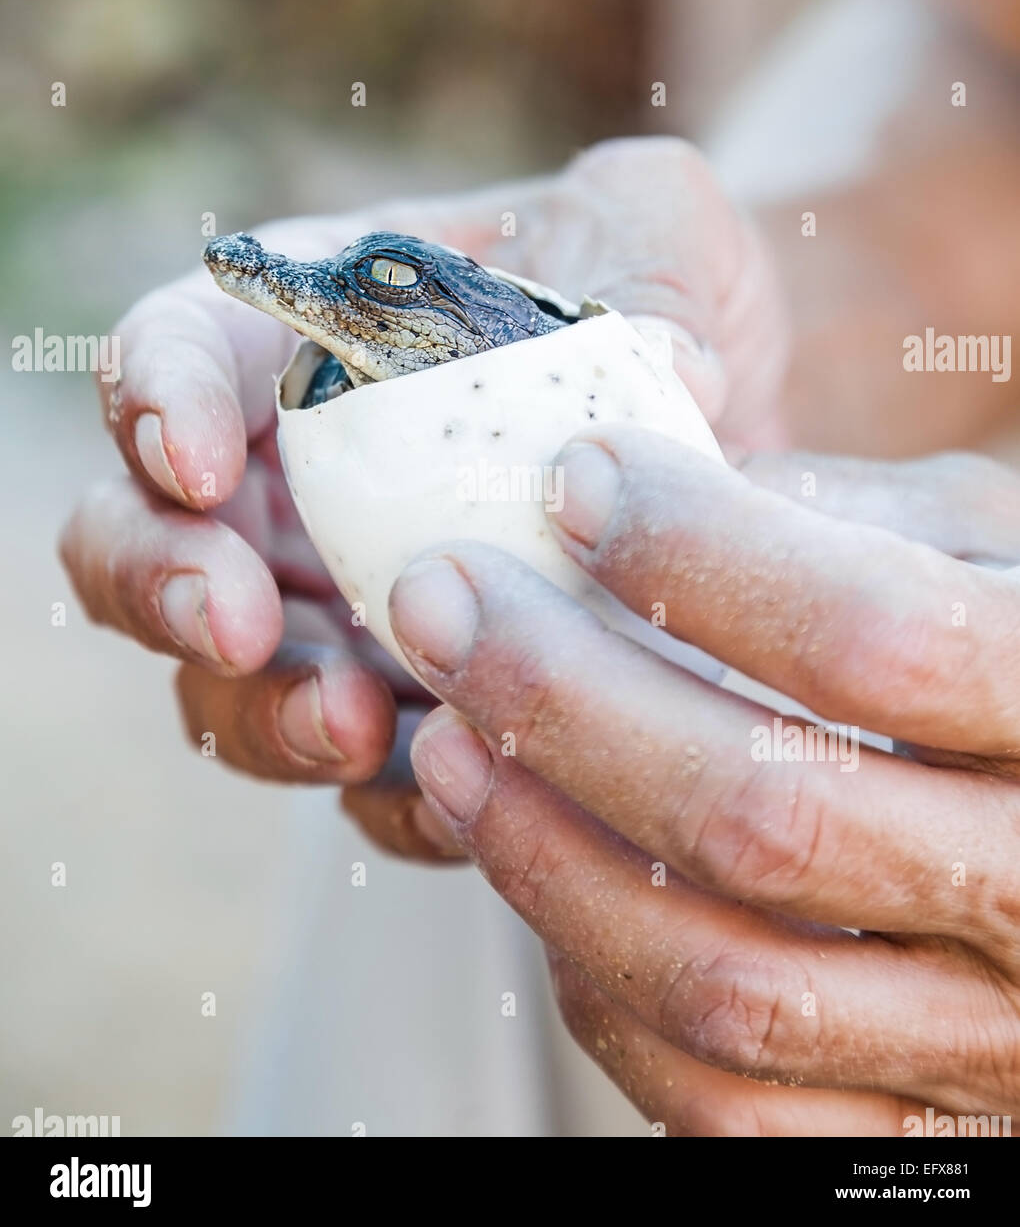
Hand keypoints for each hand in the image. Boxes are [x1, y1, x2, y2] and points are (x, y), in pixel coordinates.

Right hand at [59, 138, 786, 852]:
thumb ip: (644, 267)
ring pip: (231, 684)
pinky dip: (394, 795)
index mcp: (307, 336)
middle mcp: (294, 482)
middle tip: (235, 623)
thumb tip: (665, 374)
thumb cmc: (655, 296)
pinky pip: (370, 779)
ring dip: (266, 714)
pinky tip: (457, 791)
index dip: (157, 401)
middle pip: (141, 538)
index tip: (196, 460)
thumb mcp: (660, 232)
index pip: (177, 350)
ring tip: (352, 722)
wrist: (721, 423)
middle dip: (160, 584)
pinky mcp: (418, 709)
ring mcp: (342, 610)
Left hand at [389, 442, 1019, 1132]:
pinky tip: (548, 878)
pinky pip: (725, 1103)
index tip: (578, 479)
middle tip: (443, 606)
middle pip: (766, 816)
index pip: (873, 636)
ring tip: (450, 743)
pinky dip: (602, 989)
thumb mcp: (987, 555)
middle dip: (563, 699)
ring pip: (725, 984)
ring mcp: (983, 1039)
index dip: (699, 549)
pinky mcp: (910, 1133)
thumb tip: (637, 489)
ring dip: (546, 853)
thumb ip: (841, 513)